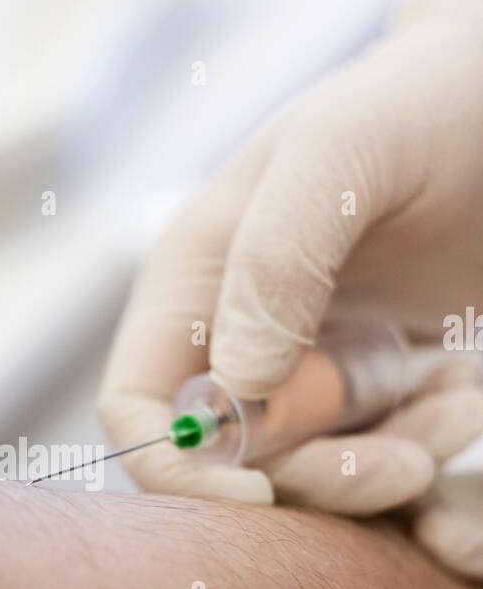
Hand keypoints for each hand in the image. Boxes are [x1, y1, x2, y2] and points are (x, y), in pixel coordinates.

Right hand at [100, 0, 482, 525]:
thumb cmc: (424, 98)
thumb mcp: (341, 151)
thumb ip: (276, 259)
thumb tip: (238, 387)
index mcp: (196, 281)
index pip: (137, 409)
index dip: (179, 467)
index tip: (264, 489)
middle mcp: (238, 332)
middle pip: (236, 461)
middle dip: (320, 479)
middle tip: (410, 464)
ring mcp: (309, 361)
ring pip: (315, 470)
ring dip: (387, 466)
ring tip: (458, 405)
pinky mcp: (375, 378)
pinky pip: (379, 452)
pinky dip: (424, 445)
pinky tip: (462, 391)